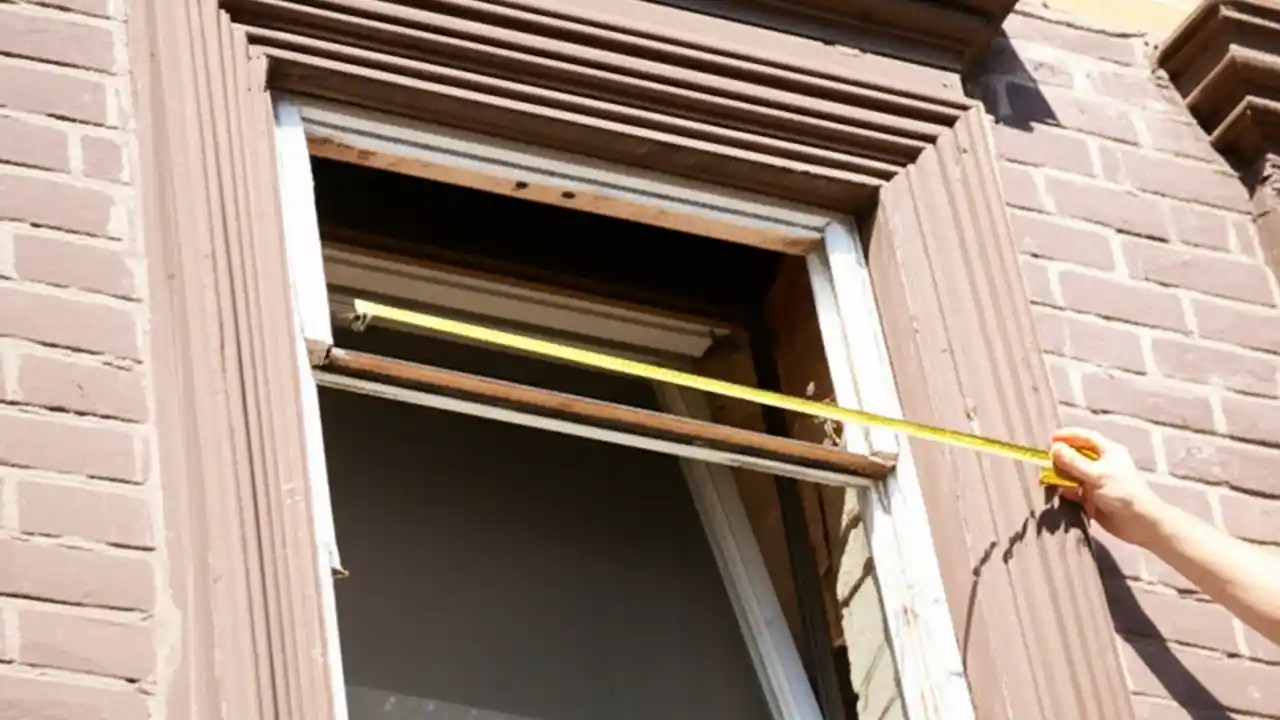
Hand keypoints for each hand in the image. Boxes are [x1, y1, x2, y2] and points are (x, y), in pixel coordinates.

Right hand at [1050, 427, 1168, 546]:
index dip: (1069, 436)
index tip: (1051, 439)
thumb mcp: (1097, 475)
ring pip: (1073, 473)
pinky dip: (1066, 490)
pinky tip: (1058, 493)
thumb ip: (1074, 462)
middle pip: (1077, 455)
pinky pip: (1074, 490)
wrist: (1139, 523)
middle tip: (1045, 459)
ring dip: (1061, 475)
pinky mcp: (1092, 497)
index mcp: (1108, 451)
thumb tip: (1053, 448)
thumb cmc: (1122, 493)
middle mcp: (1102, 464)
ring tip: (1047, 477)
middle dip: (1061, 457)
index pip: (1086, 437)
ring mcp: (1096, 481)